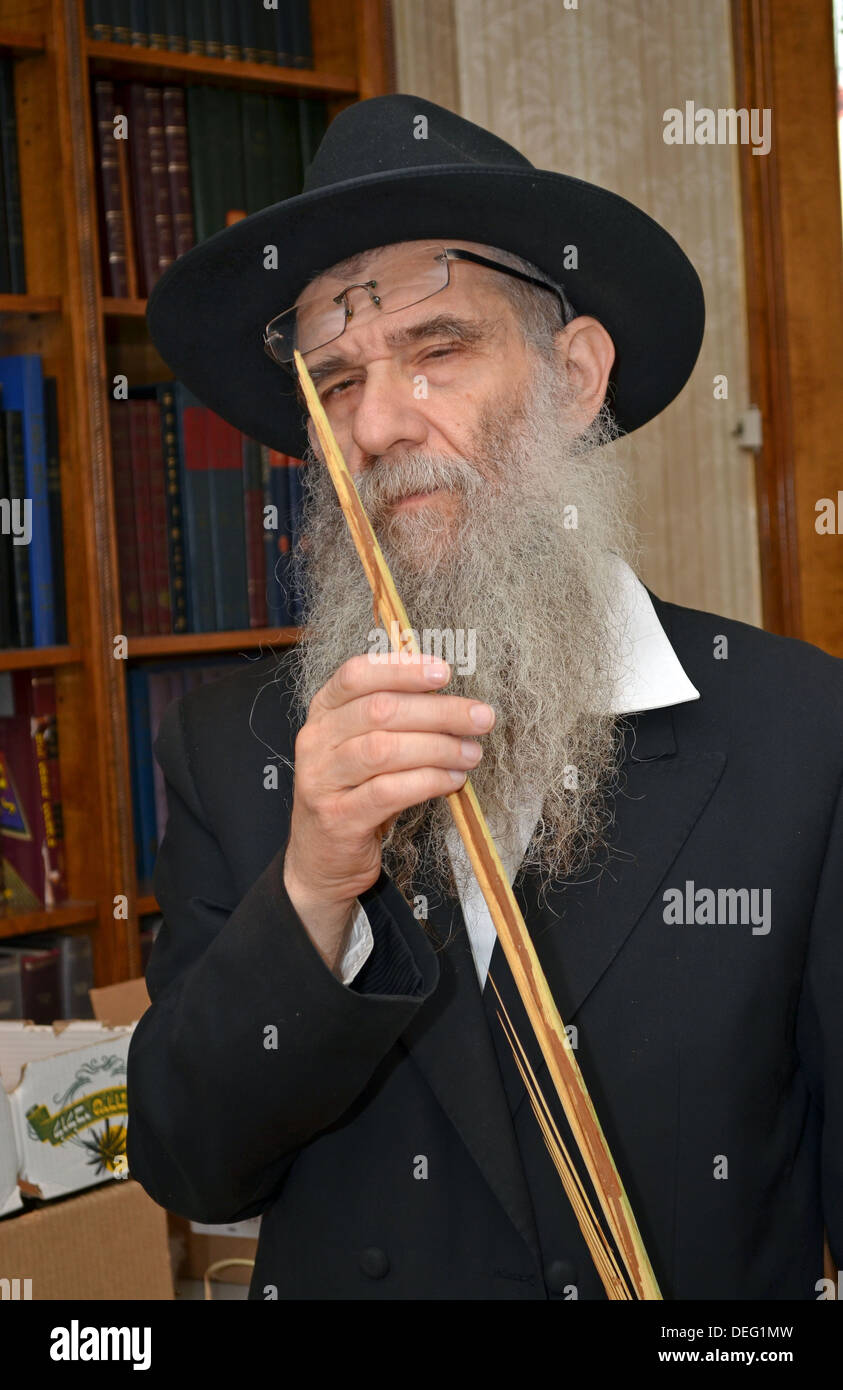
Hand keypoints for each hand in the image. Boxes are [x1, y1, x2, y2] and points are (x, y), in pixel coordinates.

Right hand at [283, 652, 494, 973]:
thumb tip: (450, 697)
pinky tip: (453, 779)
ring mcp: (322, 780)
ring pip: (384, 749)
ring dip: (438, 748)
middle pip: (380, 711)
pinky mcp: (338, 818)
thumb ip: (393, 720)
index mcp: (323, 713)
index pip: (356, 675)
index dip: (402, 668)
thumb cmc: (353, 796)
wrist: (319, 862)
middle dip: (438, 711)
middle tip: (480, 717)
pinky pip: (389, 791)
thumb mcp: (362, 748)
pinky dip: (428, 781)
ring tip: (471, 753)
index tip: (444, 672)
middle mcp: (316, 741)